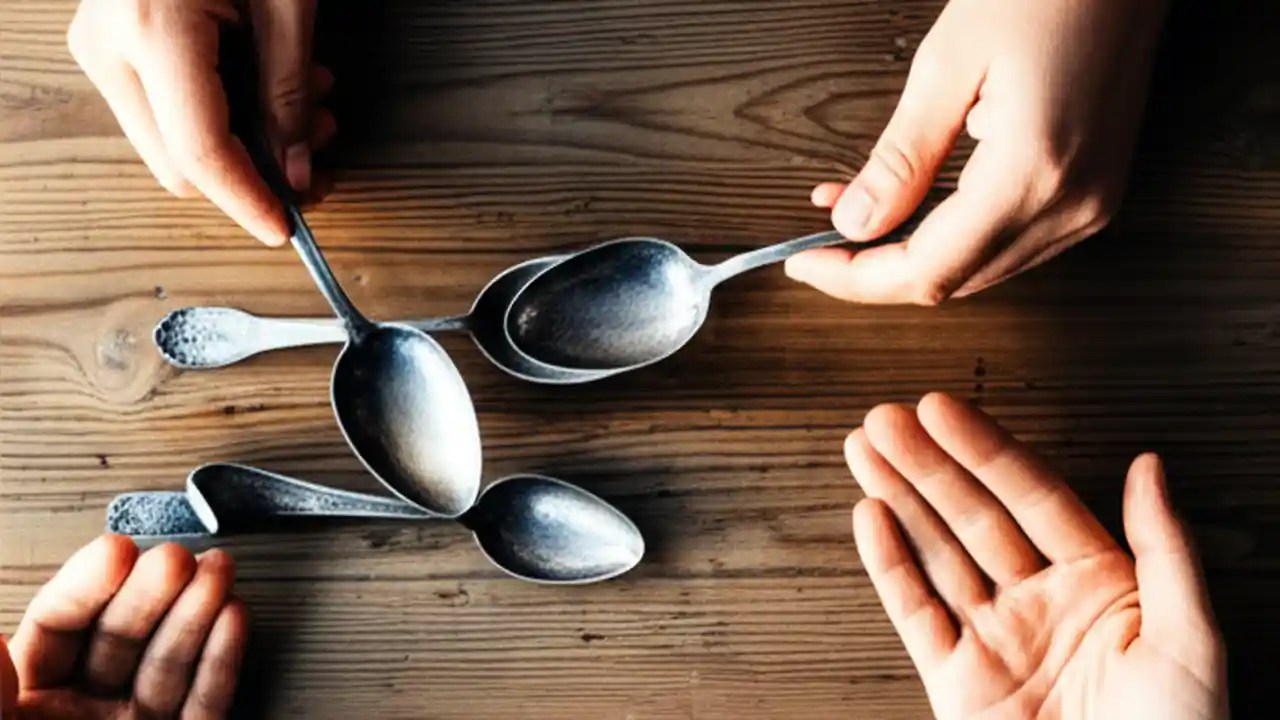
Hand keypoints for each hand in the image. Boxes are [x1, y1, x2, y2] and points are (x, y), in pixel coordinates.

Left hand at [1, 535, 245, 718]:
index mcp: (28, 707)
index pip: (59, 626)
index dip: (88, 584)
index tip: (116, 550)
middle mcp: (82, 715)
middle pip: (122, 636)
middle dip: (155, 589)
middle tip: (175, 557)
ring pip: (168, 662)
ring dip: (198, 610)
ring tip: (216, 569)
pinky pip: (205, 703)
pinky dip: (222, 662)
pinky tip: (232, 618)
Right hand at [67, 0, 335, 245]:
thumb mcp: (284, 2)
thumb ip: (290, 91)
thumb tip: (295, 173)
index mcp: (151, 29)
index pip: (199, 152)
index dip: (247, 199)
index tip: (286, 228)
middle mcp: (110, 45)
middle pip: (180, 164)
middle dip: (252, 174)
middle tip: (314, 152)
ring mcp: (100, 47)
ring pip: (171, 146)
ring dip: (242, 145)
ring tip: (305, 105)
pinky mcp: (109, 47)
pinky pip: (162, 112)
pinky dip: (217, 116)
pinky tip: (266, 86)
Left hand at [786, 0, 1167, 303]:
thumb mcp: (948, 62)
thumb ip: (901, 156)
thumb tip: (854, 222)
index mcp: (1034, 174)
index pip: (927, 271)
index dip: (856, 278)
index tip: (805, 262)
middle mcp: (1073, 205)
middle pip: (953, 282)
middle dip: (875, 269)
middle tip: (817, 241)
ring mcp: (1093, 204)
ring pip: (979, 270)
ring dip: (910, 254)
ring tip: (852, 212)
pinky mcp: (1095, 192)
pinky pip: (1009, 242)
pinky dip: (952, 236)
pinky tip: (912, 206)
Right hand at [847, 393, 1226, 718]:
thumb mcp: (1191, 640)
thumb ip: (1166, 550)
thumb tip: (1149, 467)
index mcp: (1099, 582)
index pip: (1032, 496)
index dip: (984, 449)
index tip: (943, 409)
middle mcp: (1040, 602)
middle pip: (972, 515)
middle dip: (926, 464)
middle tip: (885, 417)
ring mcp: (993, 638)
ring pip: (935, 552)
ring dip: (897, 497)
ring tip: (864, 448)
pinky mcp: (955, 681)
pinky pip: (915, 612)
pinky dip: (888, 564)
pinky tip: (870, 516)